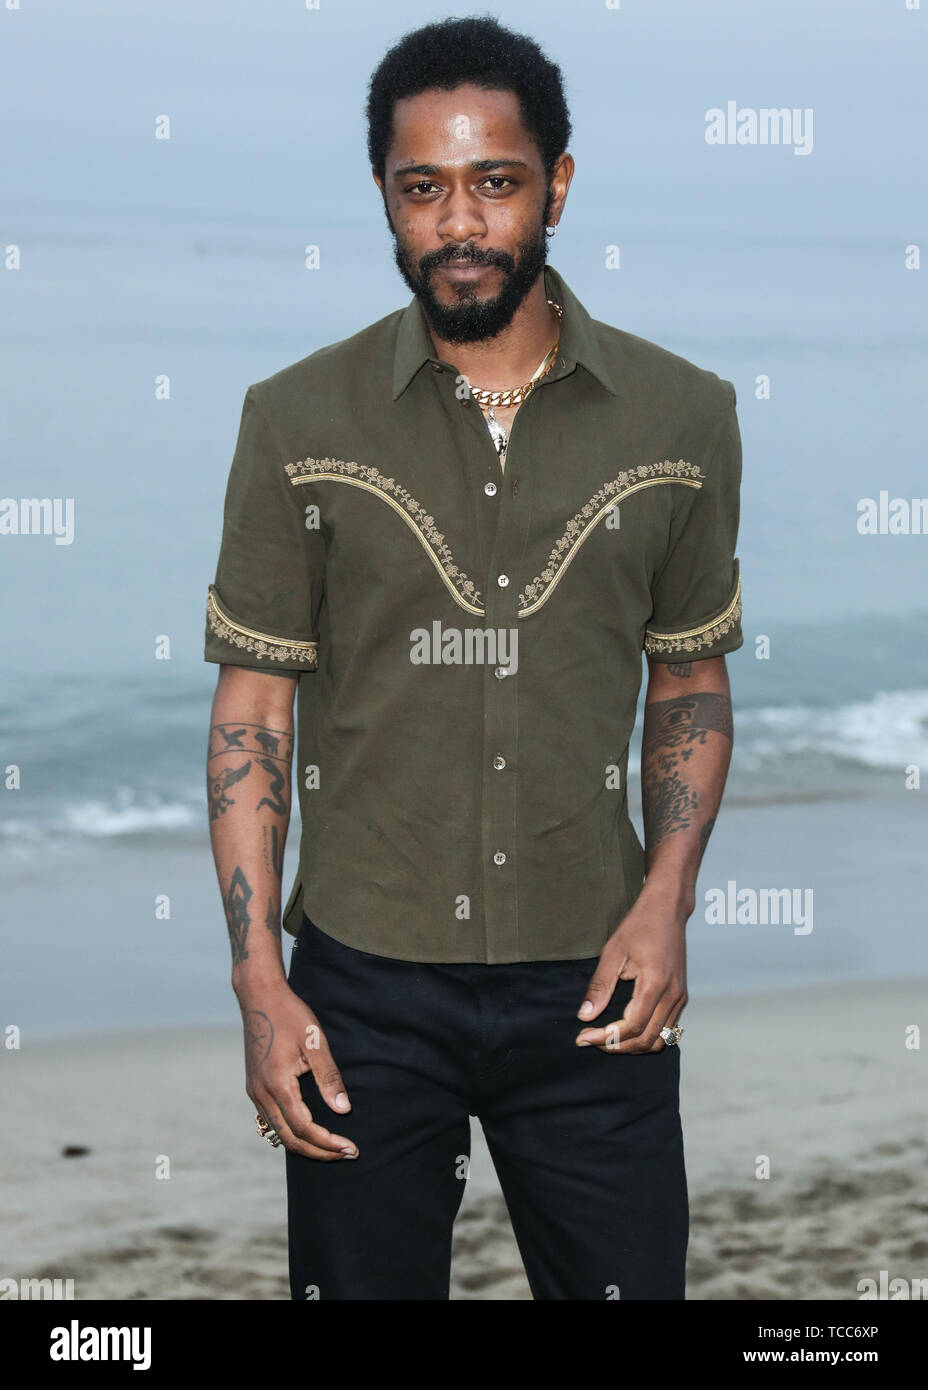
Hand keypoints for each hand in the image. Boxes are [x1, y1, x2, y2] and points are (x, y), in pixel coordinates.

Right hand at [242, 980, 357, 1159]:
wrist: (260, 997)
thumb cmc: (290, 1016)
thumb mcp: (315, 1044)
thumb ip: (329, 1078)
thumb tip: (343, 1110)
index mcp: (278, 1085)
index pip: (305, 1128)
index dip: (328, 1143)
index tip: (350, 1148)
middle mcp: (262, 1094)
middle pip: (290, 1139)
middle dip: (319, 1151)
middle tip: (346, 1154)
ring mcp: (255, 1092)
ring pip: (279, 1132)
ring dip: (305, 1144)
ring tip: (331, 1147)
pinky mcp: (254, 1086)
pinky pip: (272, 1120)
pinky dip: (291, 1132)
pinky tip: (309, 1129)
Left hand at [574, 888, 688, 1053]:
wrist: (667, 909)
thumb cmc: (640, 925)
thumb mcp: (613, 951)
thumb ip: (600, 986)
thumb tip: (585, 1016)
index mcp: (656, 983)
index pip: (632, 1026)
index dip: (606, 1037)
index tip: (582, 1037)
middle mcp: (673, 995)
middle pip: (647, 1040)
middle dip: (616, 1046)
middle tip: (590, 1040)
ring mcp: (680, 998)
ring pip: (660, 1040)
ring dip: (632, 1046)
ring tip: (606, 1039)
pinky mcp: (680, 997)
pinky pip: (666, 1030)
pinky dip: (645, 1037)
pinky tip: (625, 1031)